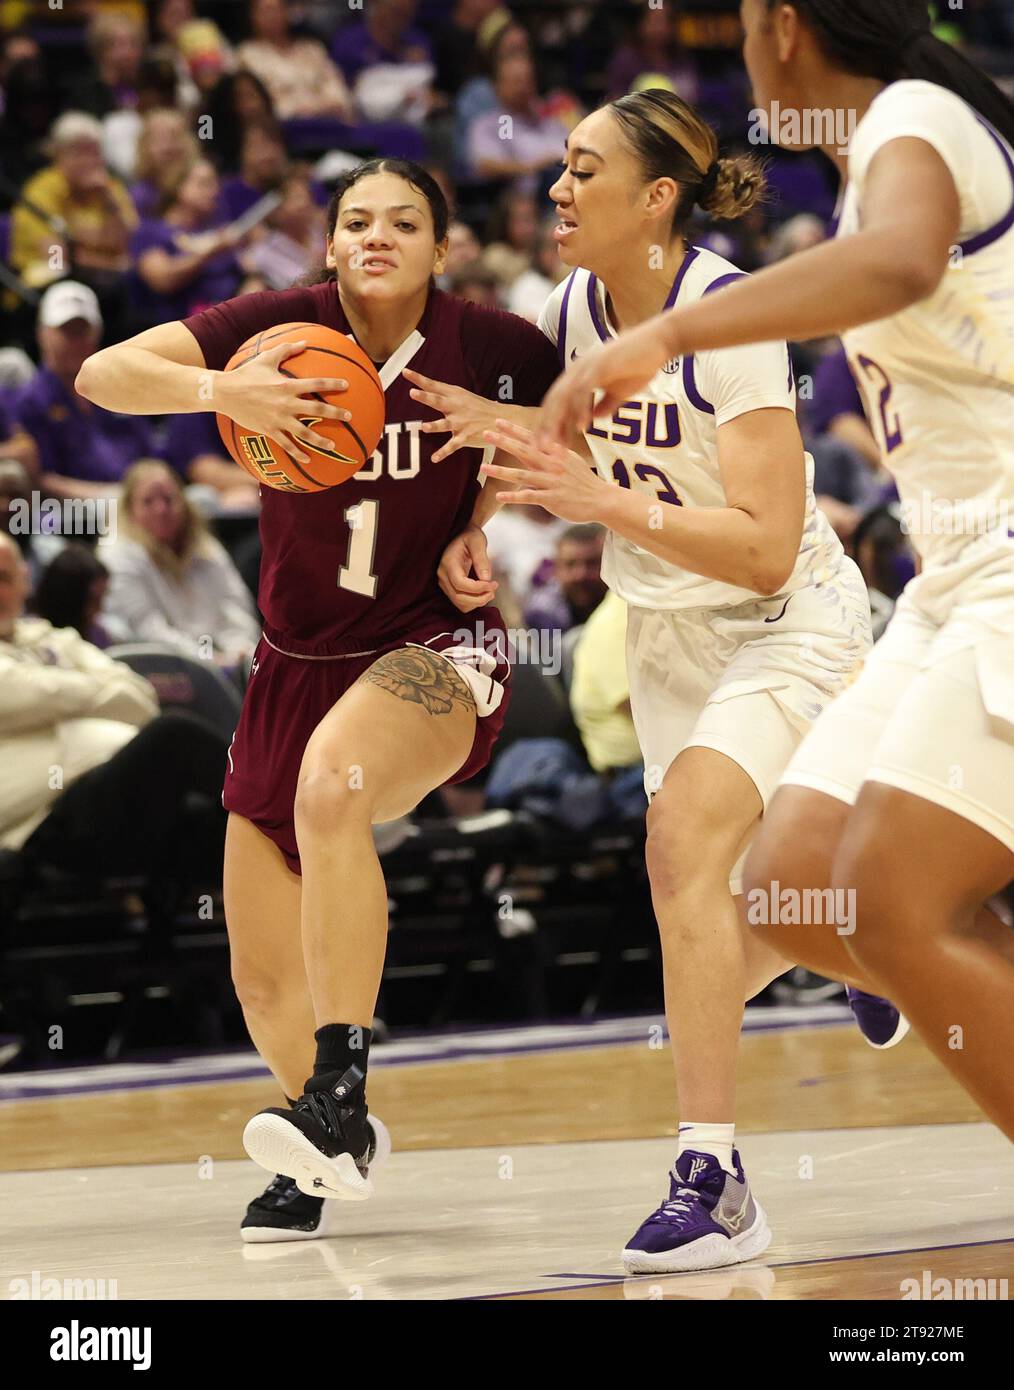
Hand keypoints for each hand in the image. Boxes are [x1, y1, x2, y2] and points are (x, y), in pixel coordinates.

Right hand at [215, 340, 350, 466]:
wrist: (224, 393)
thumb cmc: (246, 374)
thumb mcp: (266, 358)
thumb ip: (286, 350)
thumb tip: (304, 342)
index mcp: (287, 385)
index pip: (315, 384)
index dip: (332, 384)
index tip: (346, 386)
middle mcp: (285, 403)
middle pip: (316, 409)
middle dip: (335, 413)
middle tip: (349, 417)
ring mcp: (278, 419)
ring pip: (304, 432)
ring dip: (320, 440)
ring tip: (332, 445)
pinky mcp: (269, 430)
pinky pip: (286, 445)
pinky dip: (297, 453)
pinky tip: (307, 460)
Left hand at [404, 368, 499, 461]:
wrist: (501, 419)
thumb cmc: (479, 407)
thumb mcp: (463, 396)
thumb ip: (445, 394)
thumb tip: (427, 386)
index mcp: (455, 395)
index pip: (433, 385)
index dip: (418, 379)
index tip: (405, 372)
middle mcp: (456, 407)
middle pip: (437, 401)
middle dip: (425, 397)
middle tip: (412, 393)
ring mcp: (461, 423)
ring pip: (444, 424)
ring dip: (434, 426)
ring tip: (424, 427)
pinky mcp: (465, 437)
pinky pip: (452, 446)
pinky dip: (443, 453)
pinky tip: (434, 458)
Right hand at [437, 524, 497, 611]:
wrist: (462, 536)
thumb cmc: (470, 536)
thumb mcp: (478, 541)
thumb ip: (482, 560)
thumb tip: (486, 579)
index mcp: (448, 563)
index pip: (460, 583)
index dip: (478, 588)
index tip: (493, 584)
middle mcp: (443, 575)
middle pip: (459, 597)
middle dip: (479, 598)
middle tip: (493, 589)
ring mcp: (445, 583)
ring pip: (460, 604)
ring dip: (477, 602)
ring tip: (490, 591)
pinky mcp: (450, 588)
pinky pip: (461, 603)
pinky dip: (474, 602)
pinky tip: (483, 593)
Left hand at [480, 418, 607, 523]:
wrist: (602, 499)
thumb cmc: (583, 482)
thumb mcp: (570, 461)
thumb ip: (553, 454)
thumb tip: (538, 447)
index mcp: (556, 454)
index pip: (532, 438)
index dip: (514, 429)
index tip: (498, 421)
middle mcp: (552, 464)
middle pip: (524, 450)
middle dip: (503, 441)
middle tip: (485, 434)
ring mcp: (552, 481)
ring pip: (522, 474)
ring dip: (501, 471)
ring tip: (483, 467)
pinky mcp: (552, 498)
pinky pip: (529, 496)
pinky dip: (513, 496)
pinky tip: (499, 496)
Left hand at [539, 314, 678, 442]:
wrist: (659, 342)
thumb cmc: (639, 365)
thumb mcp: (619, 392)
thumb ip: (605, 405)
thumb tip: (595, 419)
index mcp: (579, 377)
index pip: (557, 404)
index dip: (550, 425)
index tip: (547, 448)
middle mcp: (577, 371)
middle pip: (554, 402)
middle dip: (546, 428)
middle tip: (541, 452)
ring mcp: (587, 366)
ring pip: (564, 397)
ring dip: (558, 423)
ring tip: (555, 445)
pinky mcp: (600, 365)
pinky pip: (584, 390)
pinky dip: (580, 409)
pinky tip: (581, 428)